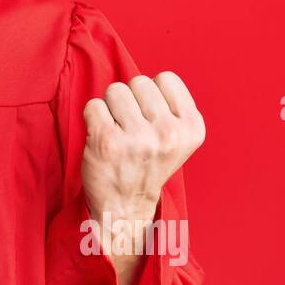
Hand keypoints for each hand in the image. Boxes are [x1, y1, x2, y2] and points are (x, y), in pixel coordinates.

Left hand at [80, 72, 203, 260]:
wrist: (124, 206)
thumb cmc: (148, 163)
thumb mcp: (178, 137)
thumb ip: (170, 105)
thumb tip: (148, 78)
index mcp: (192, 128)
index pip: (166, 78)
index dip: (153, 94)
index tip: (151, 118)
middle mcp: (168, 133)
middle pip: (138, 81)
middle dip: (131, 100)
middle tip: (132, 128)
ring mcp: (137, 138)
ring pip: (115, 90)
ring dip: (111, 108)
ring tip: (118, 132)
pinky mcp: (106, 141)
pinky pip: (93, 105)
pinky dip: (93, 118)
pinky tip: (103, 138)